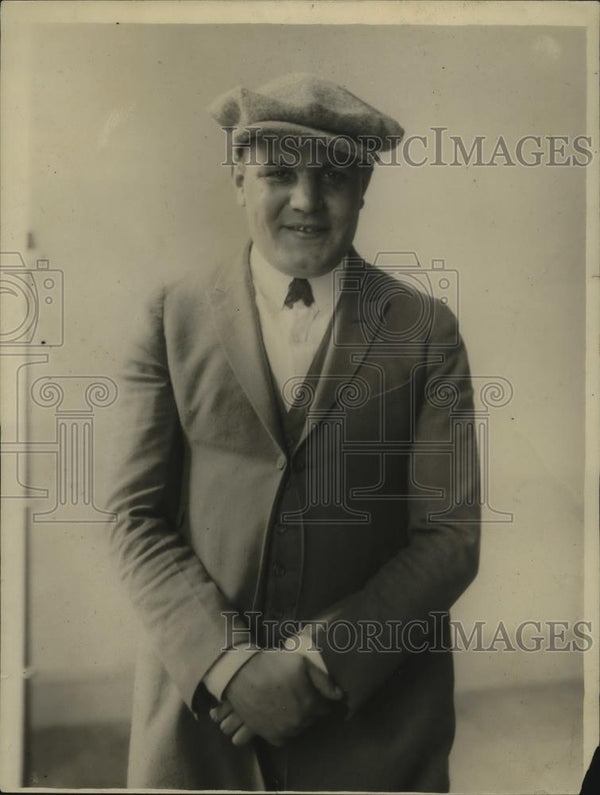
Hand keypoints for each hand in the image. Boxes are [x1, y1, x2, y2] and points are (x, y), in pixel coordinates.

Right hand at [217, 649, 342, 745]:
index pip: (325, 708)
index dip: (322, 699)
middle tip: (302, 696)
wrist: (241, 674)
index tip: (316, 693)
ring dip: (299, 719)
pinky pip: (284, 738)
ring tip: (291, 704)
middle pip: (312, 719)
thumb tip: (339, 695)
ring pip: (299, 729)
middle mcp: (299, 723)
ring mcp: (283, 731)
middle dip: (311, 708)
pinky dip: (285, 730)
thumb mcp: (301, 663)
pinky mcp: (268, 736)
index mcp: (310, 705)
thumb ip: (323, 680)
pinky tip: (281, 717)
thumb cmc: (273, 665)